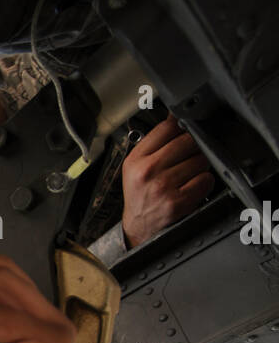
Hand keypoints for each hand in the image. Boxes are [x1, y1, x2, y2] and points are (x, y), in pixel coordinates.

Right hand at [121, 114, 214, 247]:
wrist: (138, 225)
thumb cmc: (139, 194)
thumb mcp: (136, 165)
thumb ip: (155, 142)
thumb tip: (175, 117)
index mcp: (137, 159)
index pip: (167, 128)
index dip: (182, 126)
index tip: (186, 130)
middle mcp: (148, 171)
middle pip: (187, 142)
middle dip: (194, 147)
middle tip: (190, 155)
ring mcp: (163, 187)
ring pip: (199, 161)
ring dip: (200, 166)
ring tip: (189, 173)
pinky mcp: (178, 202)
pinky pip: (205, 180)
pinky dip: (204, 182)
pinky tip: (193, 186)